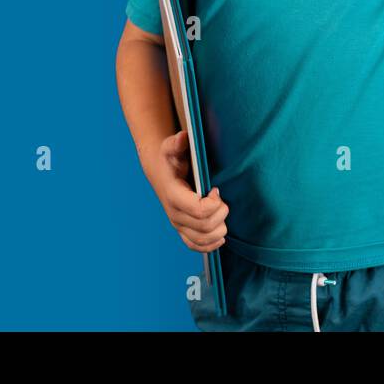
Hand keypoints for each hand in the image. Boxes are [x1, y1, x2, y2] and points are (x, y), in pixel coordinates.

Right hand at [154, 127, 227, 252]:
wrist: (159, 171)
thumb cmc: (170, 159)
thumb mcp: (171, 147)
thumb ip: (176, 143)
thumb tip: (183, 137)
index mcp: (174, 196)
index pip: (199, 211)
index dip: (214, 203)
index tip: (217, 190)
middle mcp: (175, 214)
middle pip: (205, 227)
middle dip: (221, 214)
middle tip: (223, 200)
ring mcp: (178, 224)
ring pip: (203, 239)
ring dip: (219, 230)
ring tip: (222, 213)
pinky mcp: (182, 230)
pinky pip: (196, 246)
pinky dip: (211, 245)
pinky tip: (221, 235)